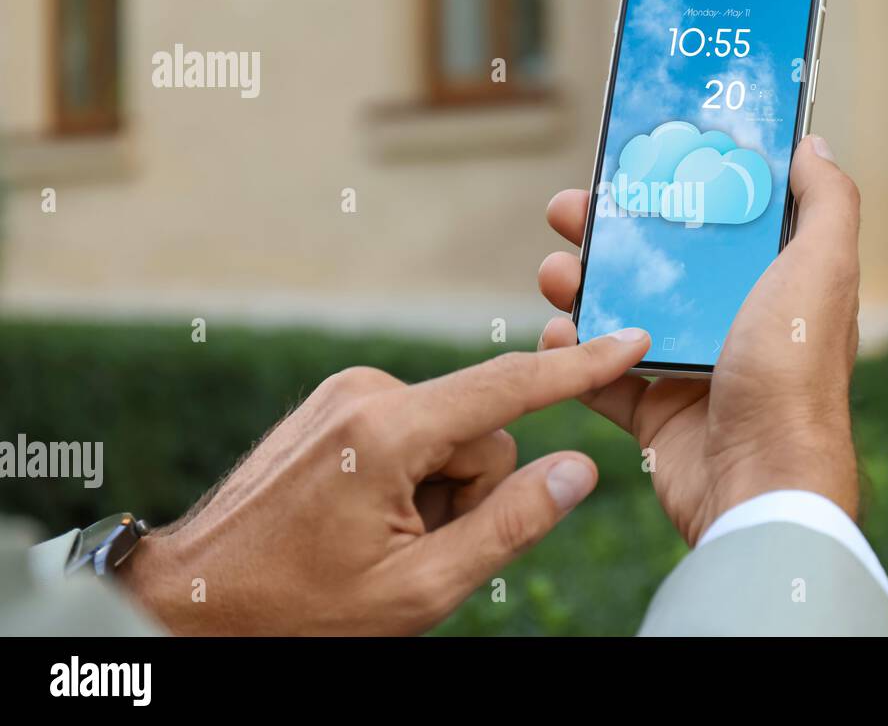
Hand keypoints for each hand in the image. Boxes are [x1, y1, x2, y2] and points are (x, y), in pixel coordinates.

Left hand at [117, 332, 650, 634]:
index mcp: (388, 429)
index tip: (632, 340)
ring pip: (449, 432)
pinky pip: (413, 428)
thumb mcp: (419, 586)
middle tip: (414, 546)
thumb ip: (511, 524)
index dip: (580, 367)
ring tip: (380, 536)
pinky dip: (411, 472)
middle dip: (471, 490)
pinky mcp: (337, 403)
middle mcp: (367, 391)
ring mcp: (347, 392)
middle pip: (482, 429)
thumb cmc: (301, 608)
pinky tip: (366, 515)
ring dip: (438, 487)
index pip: (510, 387)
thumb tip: (580, 468)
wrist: (193, 600)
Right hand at [537, 135, 861, 545]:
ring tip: (557, 273)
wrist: (759, 482)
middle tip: (569, 211)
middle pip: (660, 261)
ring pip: (622, 313)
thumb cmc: (794, 373)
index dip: (679, 187)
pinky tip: (555, 334)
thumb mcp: (822, 270)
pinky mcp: (657, 414)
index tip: (638, 159)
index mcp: (774, 283)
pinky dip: (573, 354)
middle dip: (610, 232)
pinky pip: (602, 376)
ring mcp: (691, 369)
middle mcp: (733, 321)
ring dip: (582, 287)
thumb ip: (827, 203)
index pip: (720, 220)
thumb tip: (814, 145)